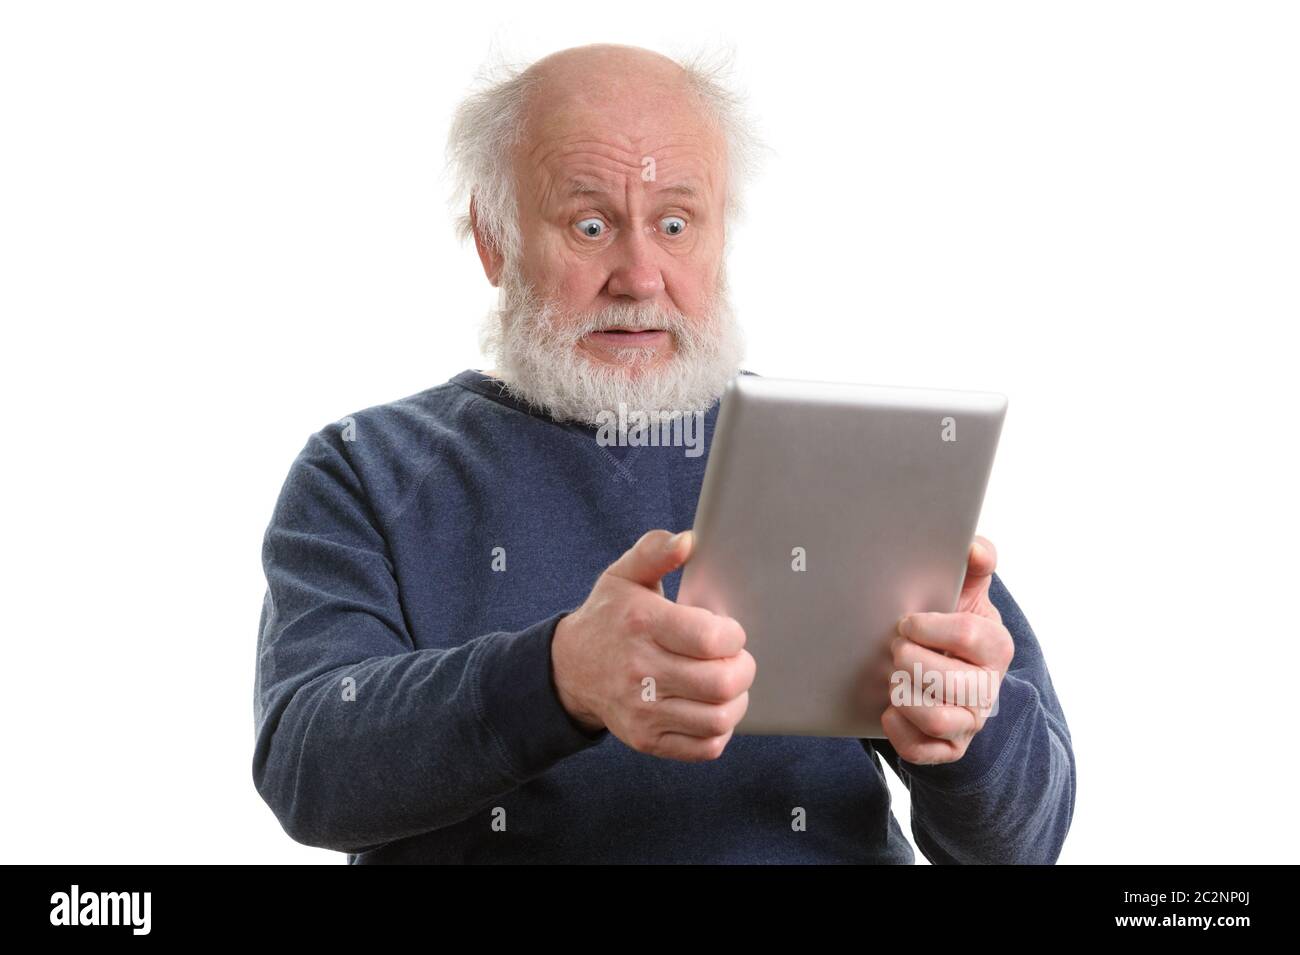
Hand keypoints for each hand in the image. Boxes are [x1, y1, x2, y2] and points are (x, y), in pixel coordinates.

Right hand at [552, 529, 755, 761]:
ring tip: (727, 684)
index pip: (711, 639)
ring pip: (718, 719)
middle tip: (737, 659)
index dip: (734, 635)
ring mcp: (642, 711)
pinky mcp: (646, 739)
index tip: (728, 630)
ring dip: (736, 701)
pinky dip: (719, 729)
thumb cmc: (609, 616)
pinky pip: (704, 746)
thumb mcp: (625, 574)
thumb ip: (655, 551)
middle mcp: (640, 671)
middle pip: (721, 683)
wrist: (570, 668)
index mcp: (642, 624)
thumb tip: (687, 540)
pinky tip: (711, 708)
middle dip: (743, 668)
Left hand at [881, 535, 1014, 764]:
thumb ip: (975, 564)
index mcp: (996, 645)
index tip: (907, 620)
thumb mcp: (967, 592)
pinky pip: (923, 750)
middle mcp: (989, 687)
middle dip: (910, 660)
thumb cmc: (954, 626)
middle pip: (947, 680)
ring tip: (893, 677)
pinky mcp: (951, 746)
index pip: (969, 635)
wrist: (956, 671)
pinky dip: (900, 731)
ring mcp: (971, 720)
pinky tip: (890, 710)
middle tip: (895, 648)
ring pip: (936, 718)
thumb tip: (974, 546)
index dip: (929, 627)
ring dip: (904, 694)